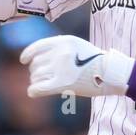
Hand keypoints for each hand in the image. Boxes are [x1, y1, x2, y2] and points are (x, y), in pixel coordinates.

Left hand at [19, 34, 133, 98]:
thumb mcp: (78, 46)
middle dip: (36, 71)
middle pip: (36, 64)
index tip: (23, 61)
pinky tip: (34, 93)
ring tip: (42, 85)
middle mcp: (60, 53)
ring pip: (36, 76)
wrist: (112, 72)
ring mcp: (61, 68)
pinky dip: (34, 91)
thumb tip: (38, 58)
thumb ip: (60, 48)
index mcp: (64, 41)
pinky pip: (39, 88)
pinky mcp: (62, 84)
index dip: (28, 54)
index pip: (38, 47)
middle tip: (42, 78)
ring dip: (37, 81)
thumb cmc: (96, 61)